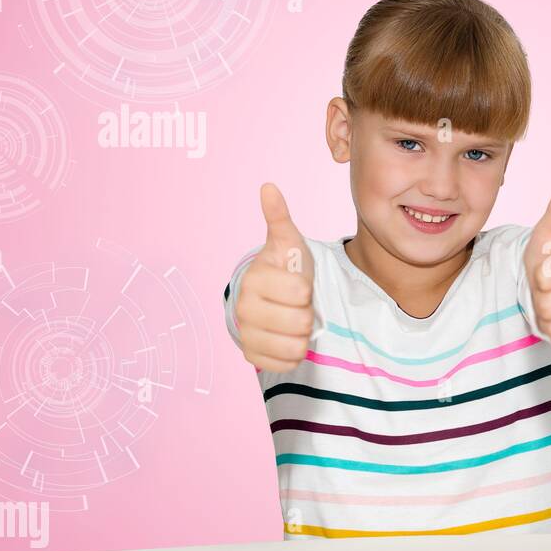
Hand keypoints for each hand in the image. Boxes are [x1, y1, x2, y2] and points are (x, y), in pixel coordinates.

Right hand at [234, 183, 316, 372]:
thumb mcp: (288, 243)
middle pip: (300, 321)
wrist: (272, 299)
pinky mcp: (252, 356)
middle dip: (306, 312)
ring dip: (302, 334)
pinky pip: (287, 363)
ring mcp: (246, 334)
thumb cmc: (284, 269)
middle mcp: (243, 309)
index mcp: (254, 280)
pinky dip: (294, 353)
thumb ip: (279, 218)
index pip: (300, 291)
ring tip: (293, 319)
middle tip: (297, 304)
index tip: (297, 282)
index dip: (307, 287)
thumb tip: (268, 187)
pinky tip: (287, 336)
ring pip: (295, 345)